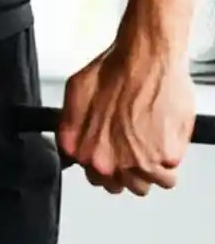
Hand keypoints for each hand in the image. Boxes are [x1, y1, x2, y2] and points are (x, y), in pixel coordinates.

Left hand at [57, 37, 193, 195]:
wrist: (146, 57)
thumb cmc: (115, 70)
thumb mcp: (75, 96)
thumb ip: (71, 127)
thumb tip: (71, 145)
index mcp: (86, 150)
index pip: (98, 180)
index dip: (110, 167)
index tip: (118, 158)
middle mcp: (110, 161)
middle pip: (125, 186)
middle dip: (132, 170)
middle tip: (138, 148)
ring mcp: (139, 160)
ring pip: (151, 183)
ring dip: (154, 168)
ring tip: (154, 144)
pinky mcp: (167, 154)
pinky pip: (171, 169)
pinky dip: (172, 156)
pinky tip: (166, 138)